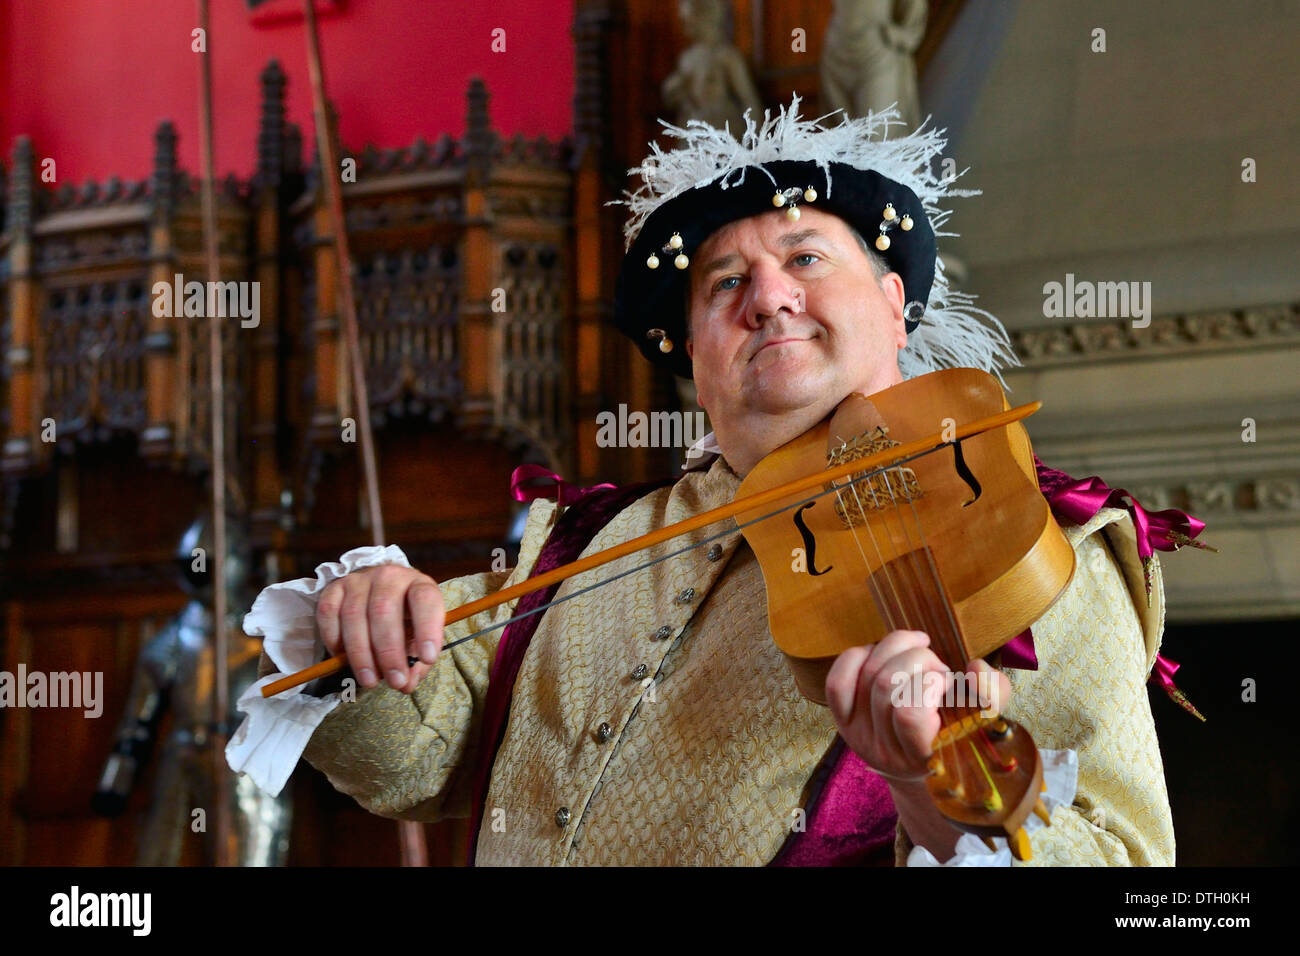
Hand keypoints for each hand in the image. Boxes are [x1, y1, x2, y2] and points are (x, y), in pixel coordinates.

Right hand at [315, 564, 445, 692]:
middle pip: (384, 610)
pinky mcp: (334, 588)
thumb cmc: (404, 615)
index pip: (425, 600)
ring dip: (361, 654)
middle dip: (389, 652)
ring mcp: (358, 580)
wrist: (378, 589)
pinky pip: (329, 614)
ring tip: (370, 680)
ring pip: (354, 616)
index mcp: (418, 583)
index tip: (428, 658)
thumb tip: (406, 684)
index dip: (427, 629)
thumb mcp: (418, 632)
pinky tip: (341, 658)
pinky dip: (334, 640)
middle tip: (395, 681)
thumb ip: (417, 658)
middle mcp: (388, 576)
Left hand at [824, 630, 1011, 779]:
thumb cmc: (959, 735)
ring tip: (919, 653)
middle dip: (918, 660)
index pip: (909, 714)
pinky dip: (859, 656)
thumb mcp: (986, 720)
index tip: (948, 682)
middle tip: (937, 668)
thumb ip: (994, 693)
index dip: (930, 683)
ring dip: (897, 649)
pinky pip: (838, 679)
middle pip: (886, 685)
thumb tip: (975, 669)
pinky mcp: (841, 719)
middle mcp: (884, 750)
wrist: (923, 764)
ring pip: (868, 673)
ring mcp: (857, 734)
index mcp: (923, 757)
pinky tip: (882, 653)